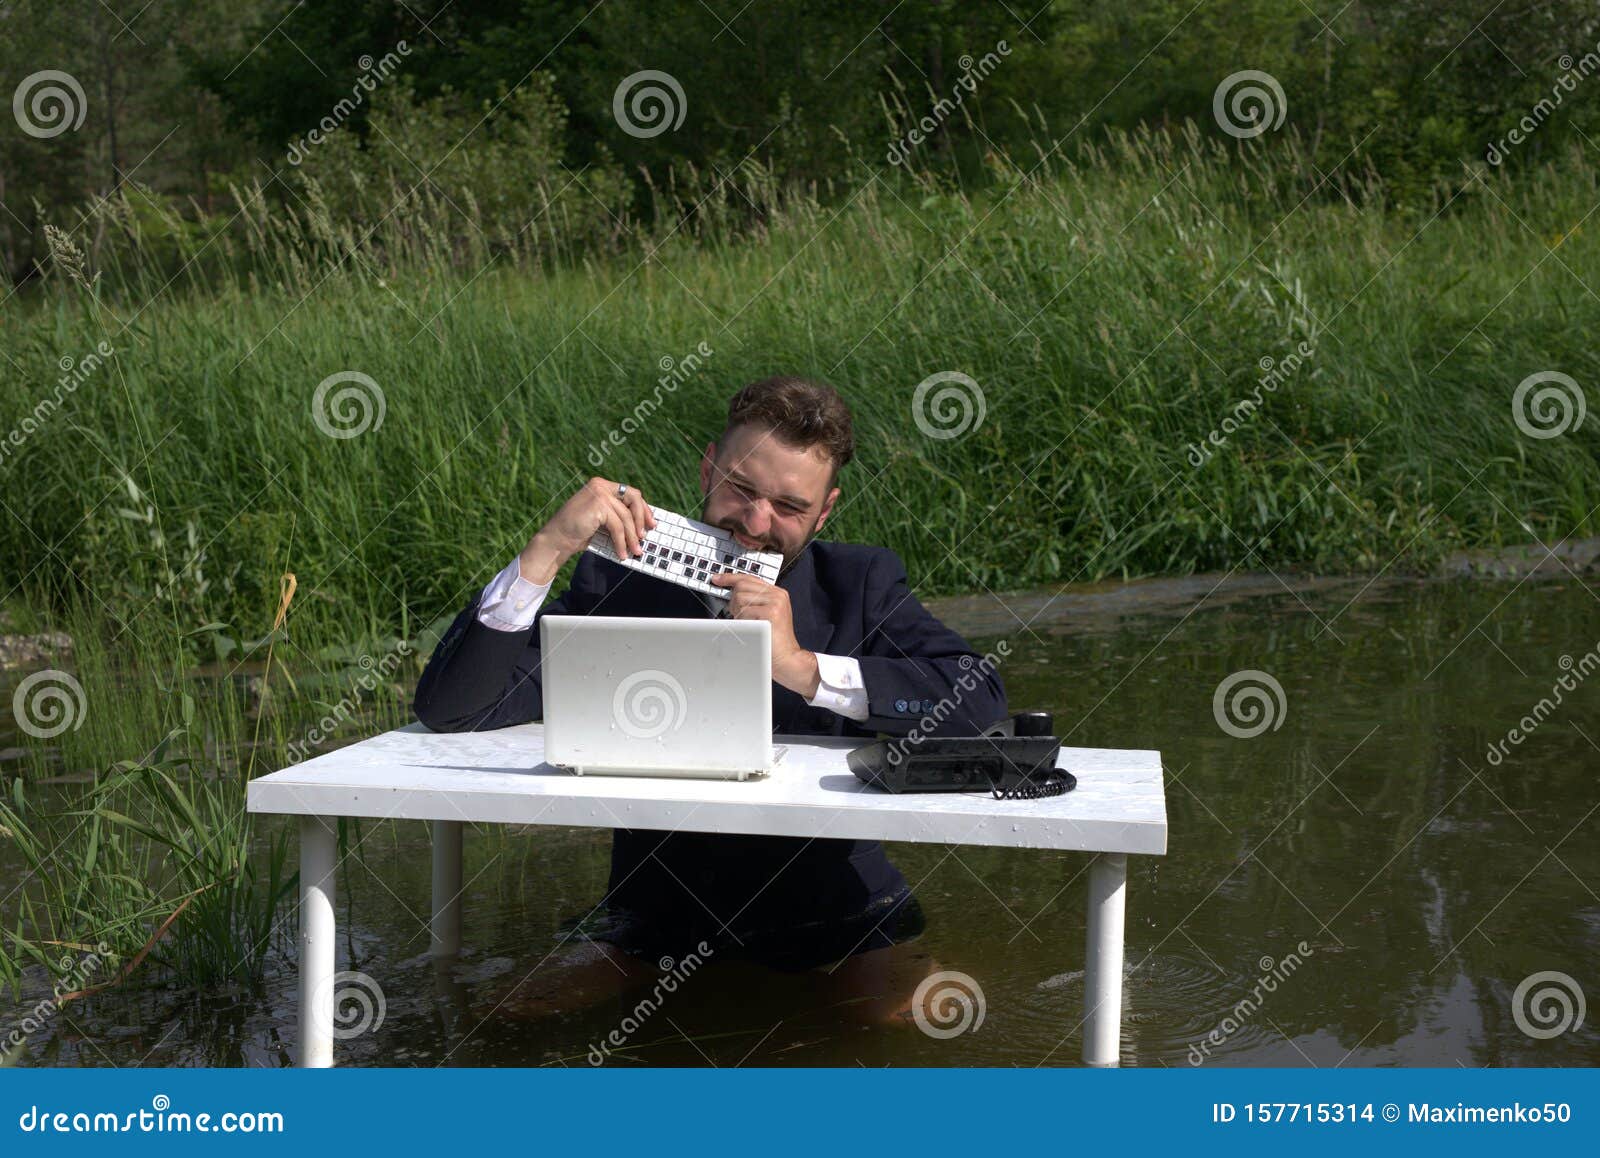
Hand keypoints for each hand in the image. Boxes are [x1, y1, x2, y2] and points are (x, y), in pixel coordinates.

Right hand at [518, 477, 655, 584]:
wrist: (556, 539)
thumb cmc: (578, 532)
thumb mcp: (601, 520)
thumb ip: (617, 516)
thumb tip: (642, 526)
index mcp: (602, 485)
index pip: (630, 493)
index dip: (643, 509)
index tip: (651, 524)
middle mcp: (601, 485)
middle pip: (633, 498)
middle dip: (641, 519)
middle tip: (645, 537)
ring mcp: (599, 493)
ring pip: (626, 517)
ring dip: (632, 537)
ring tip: (635, 551)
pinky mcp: (598, 505)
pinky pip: (617, 526)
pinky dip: (621, 542)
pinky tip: (621, 553)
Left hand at [710, 571, 818, 696]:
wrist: (787, 657)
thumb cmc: (774, 640)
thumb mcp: (766, 615)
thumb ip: (753, 602)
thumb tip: (732, 594)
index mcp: (777, 593)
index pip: (749, 578)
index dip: (730, 578)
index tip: (717, 579)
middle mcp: (777, 595)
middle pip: (741, 587)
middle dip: (734, 602)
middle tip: (739, 616)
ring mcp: (775, 603)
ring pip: (740, 600)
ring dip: (739, 614)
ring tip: (751, 625)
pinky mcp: (771, 613)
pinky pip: (744, 612)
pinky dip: (744, 622)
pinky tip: (754, 629)